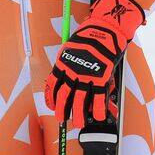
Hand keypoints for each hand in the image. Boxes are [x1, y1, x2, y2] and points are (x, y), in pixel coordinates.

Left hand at [44, 0, 144, 127]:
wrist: (102, 30)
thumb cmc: (86, 38)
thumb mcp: (70, 49)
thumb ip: (68, 64)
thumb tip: (67, 77)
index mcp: (62, 64)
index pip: (52, 84)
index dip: (51, 97)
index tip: (52, 106)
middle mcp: (72, 72)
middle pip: (64, 95)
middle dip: (62, 110)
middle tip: (62, 120)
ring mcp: (86, 76)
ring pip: (80, 100)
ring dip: (79, 114)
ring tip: (78, 123)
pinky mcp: (101, 77)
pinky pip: (98, 97)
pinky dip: (98, 108)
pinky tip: (98, 116)